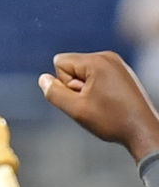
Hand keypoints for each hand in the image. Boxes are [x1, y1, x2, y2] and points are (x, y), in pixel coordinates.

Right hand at [39, 51, 158, 160]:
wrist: (144, 130)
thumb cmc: (112, 120)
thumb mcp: (76, 110)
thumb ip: (54, 93)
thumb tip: (43, 79)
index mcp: (97, 61)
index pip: (60, 62)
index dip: (64, 83)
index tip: (82, 97)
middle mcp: (108, 57)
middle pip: (71, 66)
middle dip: (75, 86)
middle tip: (93, 102)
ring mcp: (116, 64)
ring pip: (82, 72)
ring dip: (85, 89)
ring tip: (102, 103)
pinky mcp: (121, 72)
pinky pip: (95, 76)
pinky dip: (96, 89)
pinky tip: (109, 102)